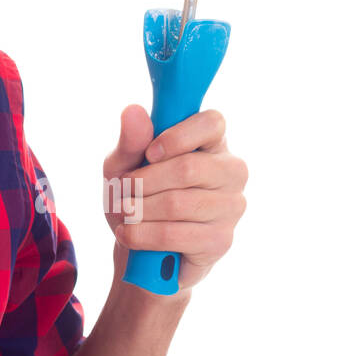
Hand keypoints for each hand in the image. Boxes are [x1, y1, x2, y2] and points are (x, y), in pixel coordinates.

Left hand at [103, 105, 247, 292]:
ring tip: (125, 213)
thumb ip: (130, 140)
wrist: (137, 246)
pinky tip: (129, 234)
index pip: (212, 122)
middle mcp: (230, 171)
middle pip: (188, 168)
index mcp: (211, 142)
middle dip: (143, 182)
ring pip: (177, 204)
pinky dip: (142, 235)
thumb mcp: (123, 165)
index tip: (149, 153)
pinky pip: (175, 235)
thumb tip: (133, 110)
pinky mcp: (221, 240)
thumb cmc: (135, 195)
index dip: (178, 137)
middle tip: (123, 190)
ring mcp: (231, 207)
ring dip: (138, 210)